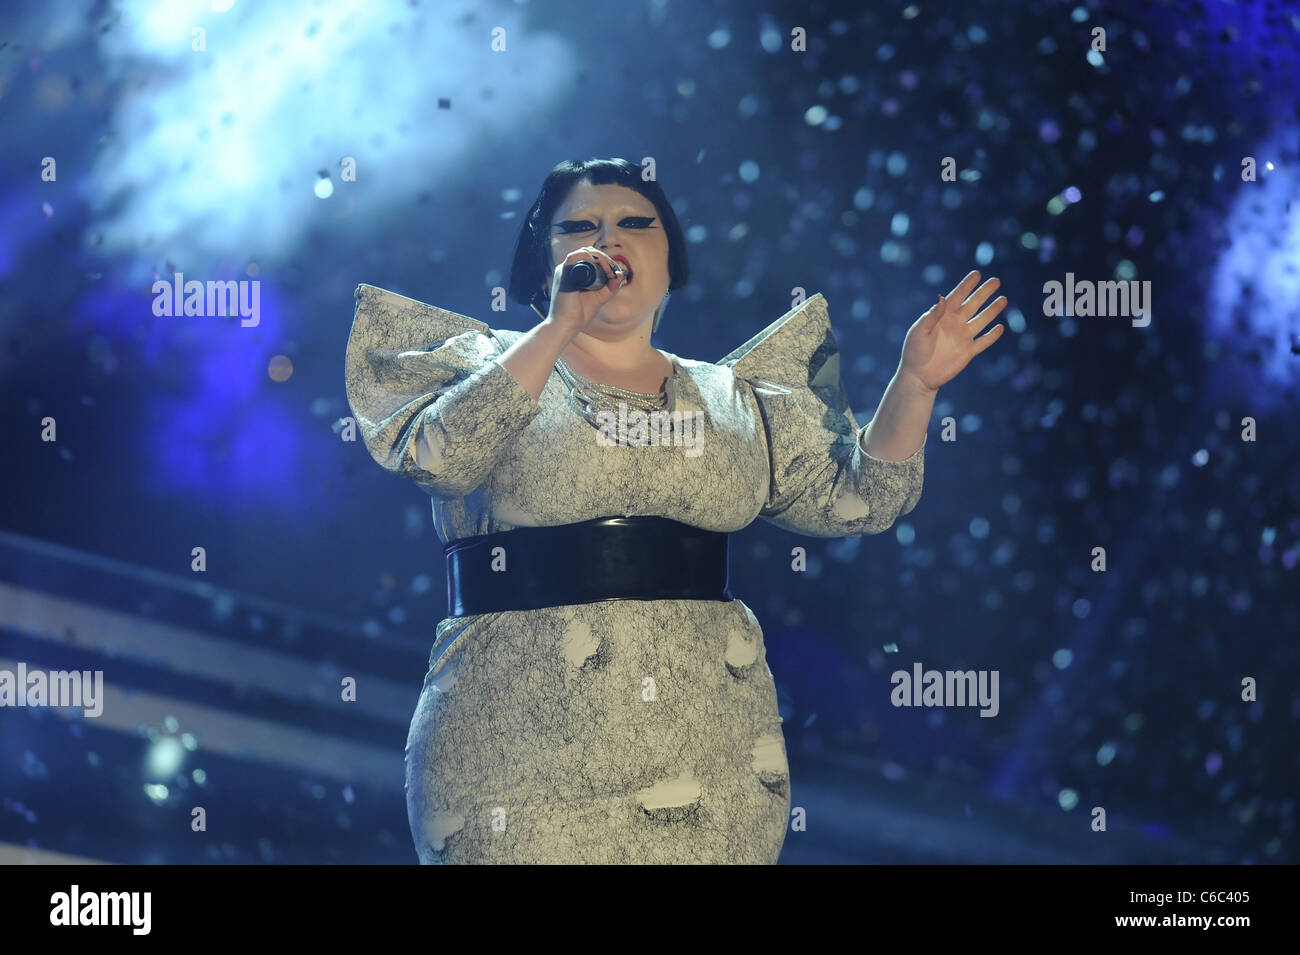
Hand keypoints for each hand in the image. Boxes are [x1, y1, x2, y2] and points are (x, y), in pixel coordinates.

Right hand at [543, 246, 629, 335]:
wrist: (567, 325)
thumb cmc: (579, 314)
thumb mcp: (600, 297)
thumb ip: (610, 287)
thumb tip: (620, 274)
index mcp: (574, 273)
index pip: (591, 257)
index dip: (605, 261)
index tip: (615, 273)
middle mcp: (568, 269)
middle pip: (589, 252)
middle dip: (605, 259)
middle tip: (614, 272)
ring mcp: (564, 270)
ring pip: (585, 252)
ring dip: (601, 258)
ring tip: (610, 271)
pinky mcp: (563, 273)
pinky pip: (576, 256)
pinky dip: (592, 259)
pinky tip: (602, 269)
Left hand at [899, 270, 1006, 392]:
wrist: (918, 376)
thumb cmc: (914, 352)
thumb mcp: (919, 332)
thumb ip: (931, 316)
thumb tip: (942, 298)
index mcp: (942, 316)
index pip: (957, 297)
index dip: (967, 285)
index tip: (977, 274)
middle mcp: (955, 323)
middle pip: (973, 304)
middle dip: (984, 292)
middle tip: (996, 281)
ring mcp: (963, 337)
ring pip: (981, 320)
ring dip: (992, 310)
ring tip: (1003, 299)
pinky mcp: (968, 352)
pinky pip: (983, 342)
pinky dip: (992, 336)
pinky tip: (1000, 327)